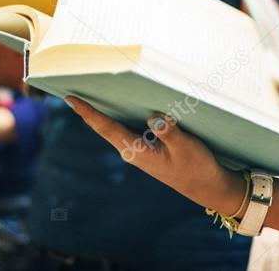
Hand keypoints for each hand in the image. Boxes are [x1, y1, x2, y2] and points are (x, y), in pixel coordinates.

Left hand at [66, 96, 247, 213]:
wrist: (206, 186)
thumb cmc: (197, 167)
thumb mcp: (186, 147)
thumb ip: (169, 132)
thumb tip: (153, 117)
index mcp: (137, 151)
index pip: (107, 128)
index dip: (89, 113)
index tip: (71, 99)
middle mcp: (133, 151)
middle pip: (105, 127)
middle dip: (89, 111)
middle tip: (72, 92)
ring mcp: (140, 150)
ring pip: (116, 128)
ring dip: (104, 113)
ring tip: (91, 95)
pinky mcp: (149, 148)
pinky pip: (129, 128)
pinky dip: (122, 116)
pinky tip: (123, 106)